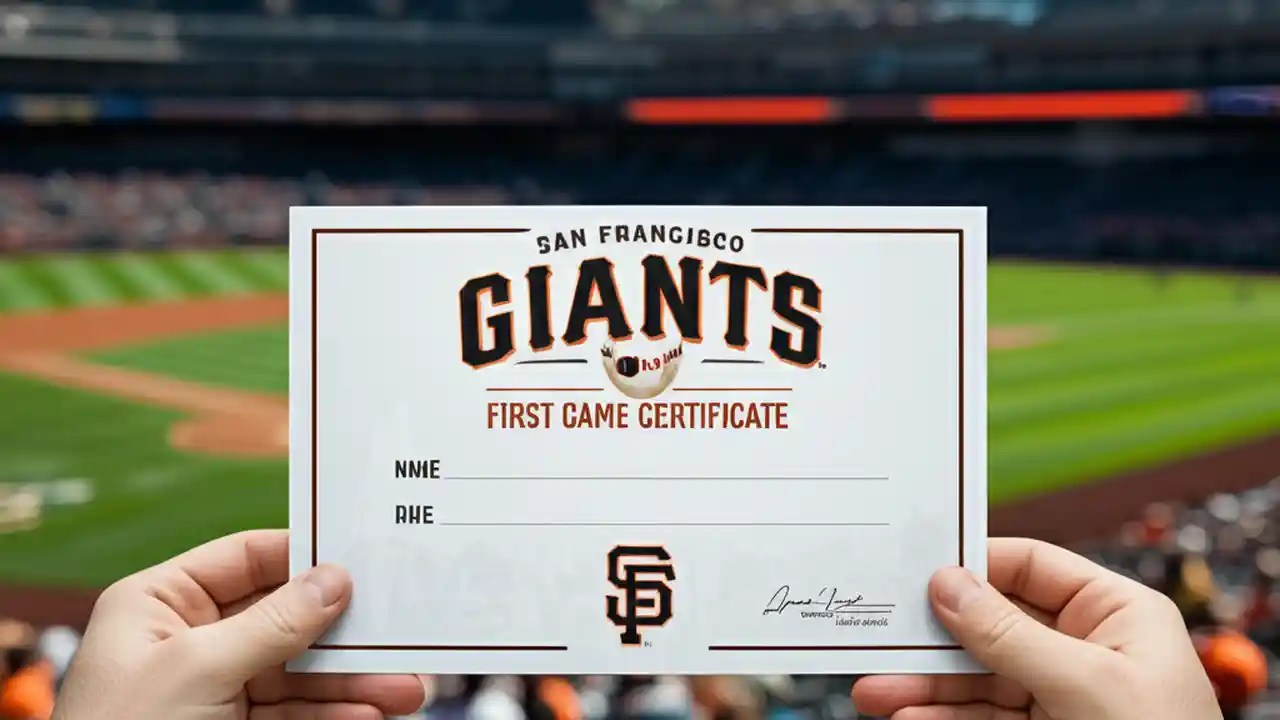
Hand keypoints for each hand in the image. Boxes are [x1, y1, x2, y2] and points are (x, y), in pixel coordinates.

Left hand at [52, 530, 426, 719]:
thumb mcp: (197, 668)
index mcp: (159, 605)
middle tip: (396, 631)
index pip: (245, 559)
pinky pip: (295, 714)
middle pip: (285, 619)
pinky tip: (370, 713)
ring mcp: (213, 690)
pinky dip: (334, 714)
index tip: (360, 561)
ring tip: (404, 688)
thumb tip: (332, 580)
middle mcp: (188, 641)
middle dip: (343, 634)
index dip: (303, 557)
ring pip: (299, 674)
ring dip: (352, 682)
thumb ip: (272, 623)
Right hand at [852, 538, 1221, 719]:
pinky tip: (909, 719)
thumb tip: (948, 584)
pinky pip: (984, 718)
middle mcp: (1088, 650)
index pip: (1032, 568)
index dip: (975, 566)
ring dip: (927, 688)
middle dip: (934, 641)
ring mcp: (1064, 697)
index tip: (918, 573)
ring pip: (979, 680)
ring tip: (876, 694)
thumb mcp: (1084, 683)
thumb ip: (1009, 634)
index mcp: (1117, 615)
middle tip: (882, 641)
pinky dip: (945, 718)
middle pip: (993, 627)